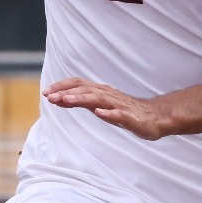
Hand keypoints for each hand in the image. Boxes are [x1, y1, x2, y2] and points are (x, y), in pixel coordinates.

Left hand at [43, 77, 169, 140]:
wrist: (155, 117)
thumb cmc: (124, 111)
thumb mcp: (99, 106)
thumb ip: (81, 102)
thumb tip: (58, 99)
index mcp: (100, 92)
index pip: (79, 84)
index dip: (62, 86)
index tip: (46, 92)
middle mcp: (108, 95)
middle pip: (85, 89)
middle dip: (66, 92)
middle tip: (49, 96)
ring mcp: (119, 106)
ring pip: (99, 100)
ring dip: (82, 98)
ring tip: (67, 100)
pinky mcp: (130, 117)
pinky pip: (119, 115)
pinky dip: (109, 113)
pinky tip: (99, 113)